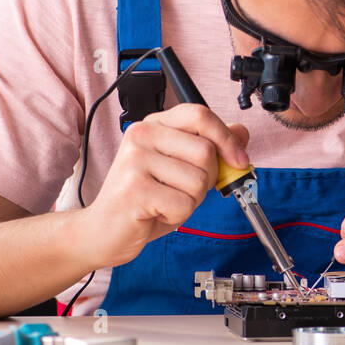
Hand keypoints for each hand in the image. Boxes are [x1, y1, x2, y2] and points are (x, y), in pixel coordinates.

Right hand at [75, 104, 249, 266]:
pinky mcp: (134, 188)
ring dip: (190, 201)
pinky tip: (156, 213)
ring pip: (198, 181)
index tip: (239, 160)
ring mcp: (135, 160)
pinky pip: (184, 205)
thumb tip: (241, 132)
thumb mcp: (180, 168)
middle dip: (206, 180)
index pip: (200, 115)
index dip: (226, 138)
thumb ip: (209, 148)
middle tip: (179, 191)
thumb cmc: (143, 199)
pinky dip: (177, 217)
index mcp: (154, 125)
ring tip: (164, 201)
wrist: (103, 230)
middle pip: (206, 152)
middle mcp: (141, 135)